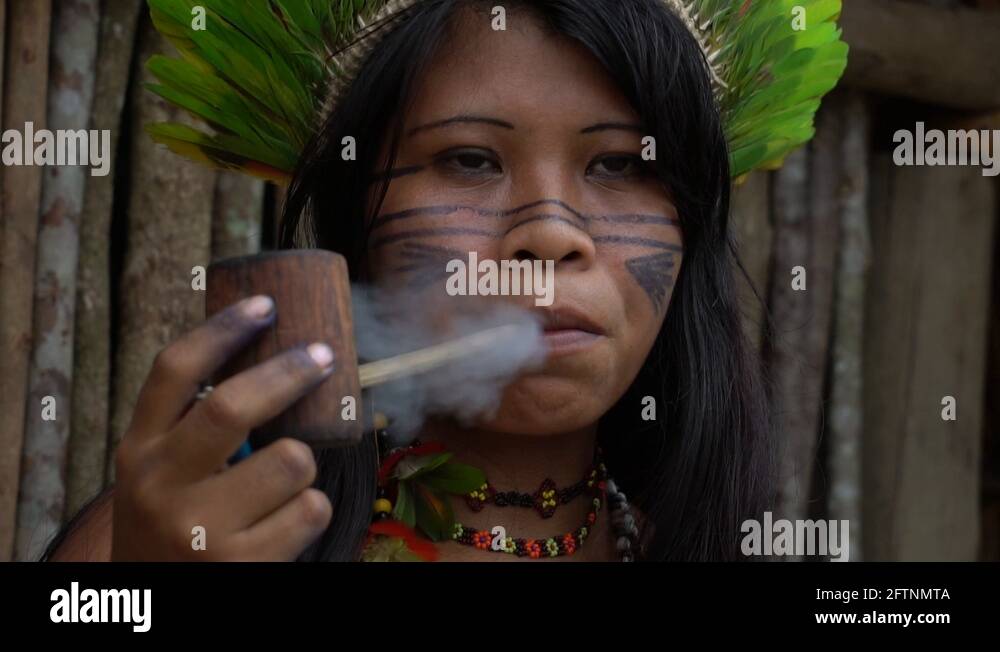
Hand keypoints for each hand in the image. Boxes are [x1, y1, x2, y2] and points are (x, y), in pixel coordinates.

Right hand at [111, 295, 334, 560]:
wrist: (153, 605)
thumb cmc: (174, 525)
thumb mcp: (162, 475)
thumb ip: (195, 430)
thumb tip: (277, 365)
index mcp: (139, 451)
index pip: (172, 372)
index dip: (222, 331)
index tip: (265, 305)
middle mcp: (160, 486)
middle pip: (231, 406)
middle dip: (288, 372)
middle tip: (323, 355)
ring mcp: (198, 530)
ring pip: (291, 460)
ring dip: (304, 465)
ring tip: (282, 487)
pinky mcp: (240, 566)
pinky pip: (311, 509)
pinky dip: (311, 510)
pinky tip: (285, 526)